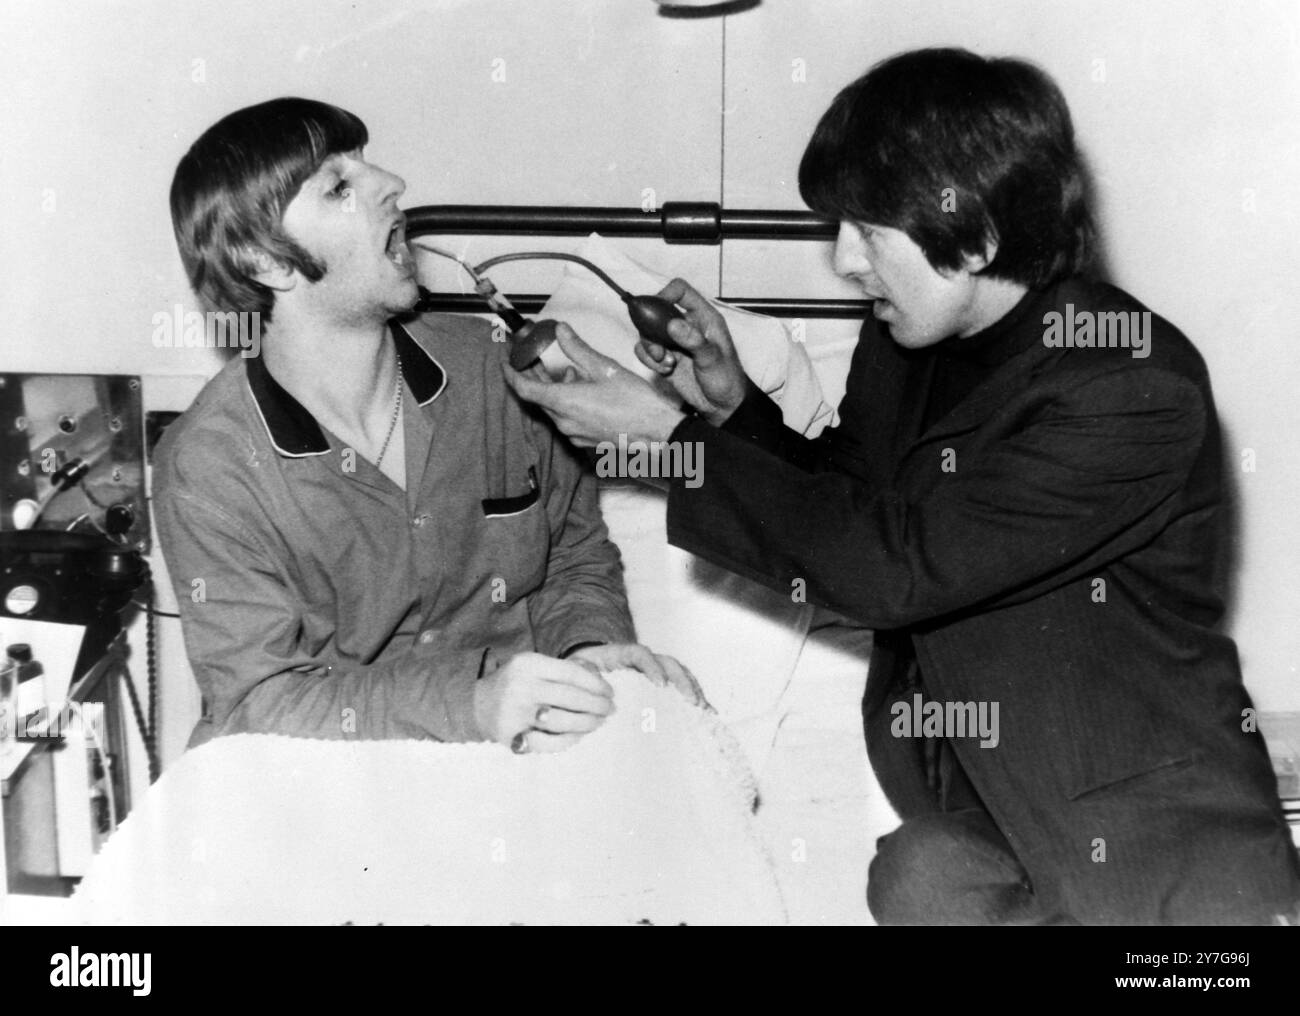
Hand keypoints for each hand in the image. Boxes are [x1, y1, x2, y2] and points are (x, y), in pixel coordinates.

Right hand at [473, 651, 615, 752]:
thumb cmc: (516, 683)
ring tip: (599, 721)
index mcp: (528, 664)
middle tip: (610, 709)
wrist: (478, 704)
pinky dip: (568, 739)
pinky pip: (549, 742)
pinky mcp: (513, 736)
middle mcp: (522, 687)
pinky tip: (579, 735)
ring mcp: (516, 713)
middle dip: (597, 704)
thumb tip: (599, 680)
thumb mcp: (534, 665)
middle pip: (571, 697)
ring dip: (587, 723)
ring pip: (563, 721)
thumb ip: (563, 669)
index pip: (572, 673)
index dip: (596, 684)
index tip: (610, 692)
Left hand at [503, 323, 685, 447]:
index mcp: (564, 403)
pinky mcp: (585, 439)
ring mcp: (574, 433)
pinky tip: (583, 390)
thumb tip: (560, 330)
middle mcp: (564, 422)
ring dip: (554, 388)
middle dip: (534, 376)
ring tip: (569, 371)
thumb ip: (577, 348)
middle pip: (538, 397)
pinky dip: (567, 401)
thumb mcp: (605, 368)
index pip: (524, 389)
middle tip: (534, 358)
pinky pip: (567, 418)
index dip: (511, 373)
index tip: (506, 361)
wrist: (657, 432)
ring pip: (554, 407)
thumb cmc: (635, 402)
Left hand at [568, 643, 707, 707]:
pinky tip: (708, 713)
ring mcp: (655, 671)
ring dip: (692, 689)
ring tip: (702, 708)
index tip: (660, 685)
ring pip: (679, 673)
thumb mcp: (577, 671)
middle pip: (668, 662)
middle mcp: (644, 660)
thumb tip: (595, 688)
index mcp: (623, 654)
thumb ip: (583, 675)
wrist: (586, 672)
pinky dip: (695, 698)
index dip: (652, 667)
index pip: (641, 654)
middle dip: (682, 681)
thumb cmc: (582, 673)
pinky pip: (681, 688)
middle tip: (690, 700)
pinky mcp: (661, 685)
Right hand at [634, 278, 748, 425]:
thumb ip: (694, 340)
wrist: (723, 406)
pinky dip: (649, 360)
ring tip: (666, 364)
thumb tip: (672, 324)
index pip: (680, 291)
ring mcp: (674, 341)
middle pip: (656, 311)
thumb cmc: (726, 379)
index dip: (664, 295)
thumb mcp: (712, 359)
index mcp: (703, 317)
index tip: (654, 313)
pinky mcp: (665, 357)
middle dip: (651, 330)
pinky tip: (665, 371)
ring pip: (648, 332)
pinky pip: (645, 350)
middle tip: (659, 351)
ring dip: (650, 348)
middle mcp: (687, 325)